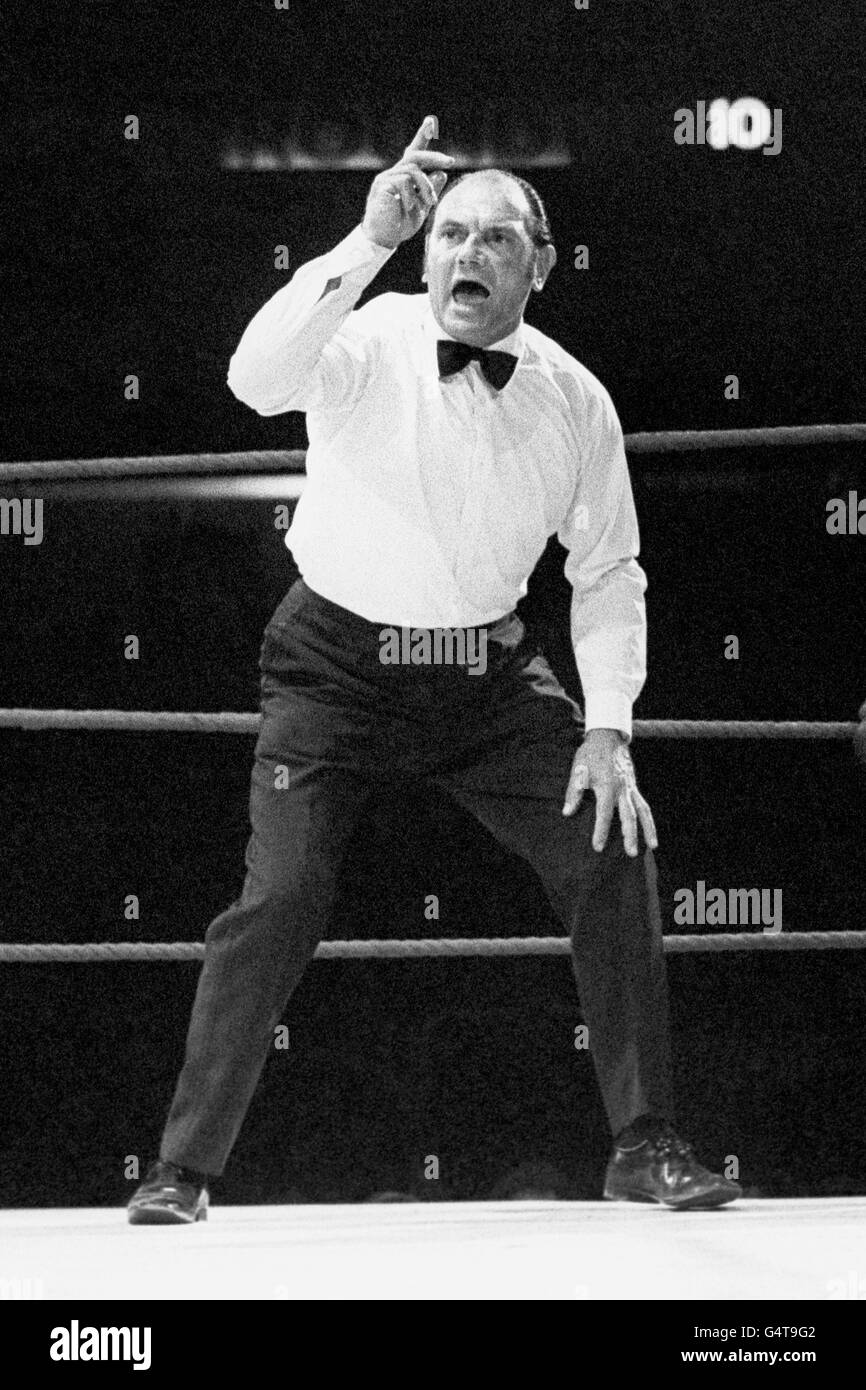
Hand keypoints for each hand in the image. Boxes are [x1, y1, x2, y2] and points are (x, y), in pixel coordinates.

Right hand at [362, 115, 454, 250]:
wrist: (383, 238)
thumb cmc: (400, 225)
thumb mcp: (422, 207)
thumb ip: (431, 191)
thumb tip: (442, 173)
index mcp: (404, 178)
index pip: (413, 154)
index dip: (421, 137)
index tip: (430, 121)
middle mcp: (394, 174)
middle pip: (416, 156)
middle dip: (434, 157)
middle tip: (450, 162)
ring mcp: (387, 177)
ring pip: (414, 170)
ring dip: (426, 186)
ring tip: (429, 203)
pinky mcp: (382, 184)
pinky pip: (404, 181)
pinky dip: (411, 196)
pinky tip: (408, 208)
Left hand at [561, 728, 657, 857]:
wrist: (608, 736)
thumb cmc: (590, 754)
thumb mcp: (578, 770)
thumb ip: (574, 792)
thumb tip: (567, 813)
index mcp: (606, 786)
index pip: (604, 814)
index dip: (601, 831)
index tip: (598, 847)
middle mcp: (622, 788)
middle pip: (628, 816)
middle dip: (630, 835)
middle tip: (631, 853)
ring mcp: (630, 787)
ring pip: (643, 811)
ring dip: (648, 829)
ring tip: (652, 846)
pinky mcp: (634, 786)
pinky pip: (643, 805)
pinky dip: (648, 819)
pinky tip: (650, 831)